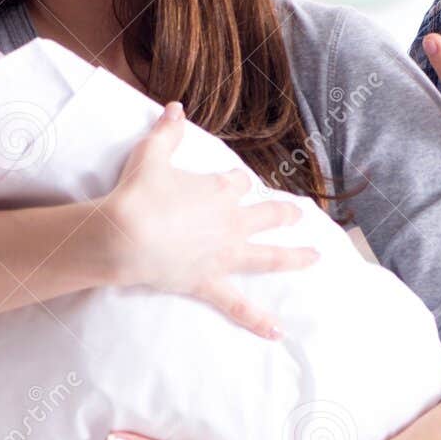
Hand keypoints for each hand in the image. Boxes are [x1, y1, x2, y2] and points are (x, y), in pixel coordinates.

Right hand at [97, 102, 317, 338]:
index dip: (236, 182)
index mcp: (220, 191)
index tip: (235, 183)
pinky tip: (279, 333)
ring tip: (314, 257)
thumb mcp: (151, 155)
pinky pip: (239, 306)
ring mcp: (225, 255)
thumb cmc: (137, 192)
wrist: (126, 235)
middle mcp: (231, 222)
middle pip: (266, 214)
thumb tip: (174, 107)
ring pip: (268, 256)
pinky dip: (258, 320)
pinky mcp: (211, 283)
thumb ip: (166, 131)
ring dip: (293, 256)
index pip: (237, 182)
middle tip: (297, 213)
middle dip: (283, 213)